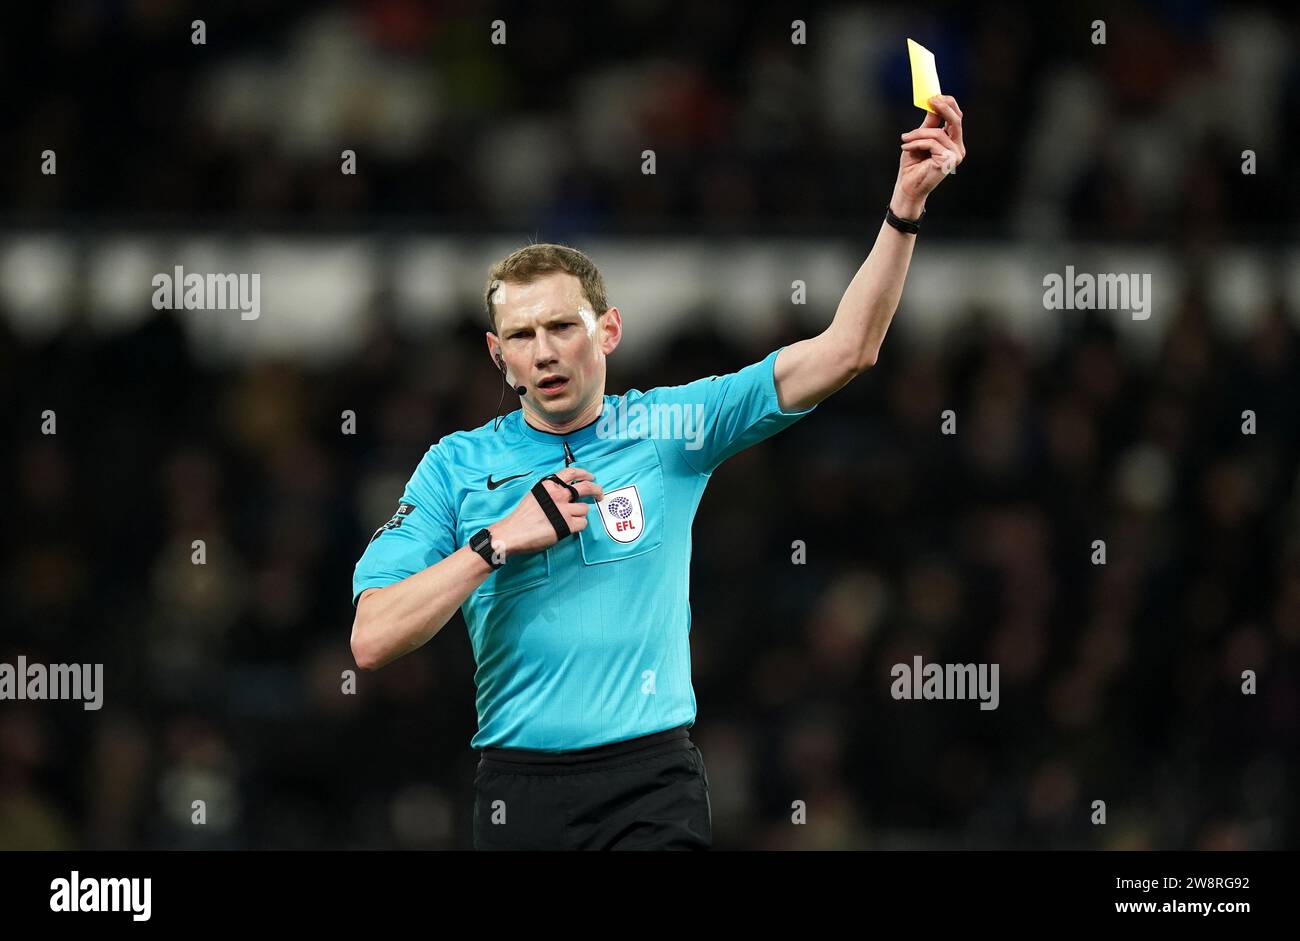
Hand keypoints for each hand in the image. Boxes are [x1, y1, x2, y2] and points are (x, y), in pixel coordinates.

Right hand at [490, 467, 603, 559]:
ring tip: (571, 519)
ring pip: (585, 509)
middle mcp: (558, 494)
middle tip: (599, 494)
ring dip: (581, 514)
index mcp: (549, 485)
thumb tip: (564, 492)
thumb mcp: (535, 495)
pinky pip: (582, 523)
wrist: (512, 532)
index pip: (572, 473)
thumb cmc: (521, 517)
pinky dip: (579, 526)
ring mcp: (564, 510)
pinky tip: (570, 527)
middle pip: (586, 487)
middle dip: (596, 490)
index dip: (584, 474)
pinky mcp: (567, 525)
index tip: (590, 476)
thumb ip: (550, 491)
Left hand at [892, 94, 964, 216]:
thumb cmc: (913, 165)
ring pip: (938, 133)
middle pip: (956, 120)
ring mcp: (956, 155)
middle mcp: (958, 148)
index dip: (948, 104)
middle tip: (930, 100)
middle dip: (943, 107)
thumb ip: (929, 124)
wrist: (907, 187)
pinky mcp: (949, 161)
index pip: (957, 117)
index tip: (933, 96)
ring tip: (905, 139)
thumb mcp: (920, 140)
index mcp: (953, 141)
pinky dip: (917, 143)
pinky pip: (932, 143)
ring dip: (918, 134)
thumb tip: (932, 103)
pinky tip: (906, 148)